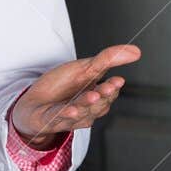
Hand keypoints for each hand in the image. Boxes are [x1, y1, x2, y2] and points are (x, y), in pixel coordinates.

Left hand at [10, 44, 140, 148]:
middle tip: (108, 87)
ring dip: (86, 104)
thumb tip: (136, 51)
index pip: (108, 94)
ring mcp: (68, 117)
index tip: (118, 80)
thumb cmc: (62, 87)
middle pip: (97, 104)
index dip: (113, 87)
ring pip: (80, 112)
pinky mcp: (49, 119)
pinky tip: (71, 110)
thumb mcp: (85, 68)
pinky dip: (65, 115)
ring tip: (92, 95)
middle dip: (103, 96)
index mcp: (95, 98)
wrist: (34, 104)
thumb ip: (108, 60)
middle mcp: (85, 110)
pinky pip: (58, 118)